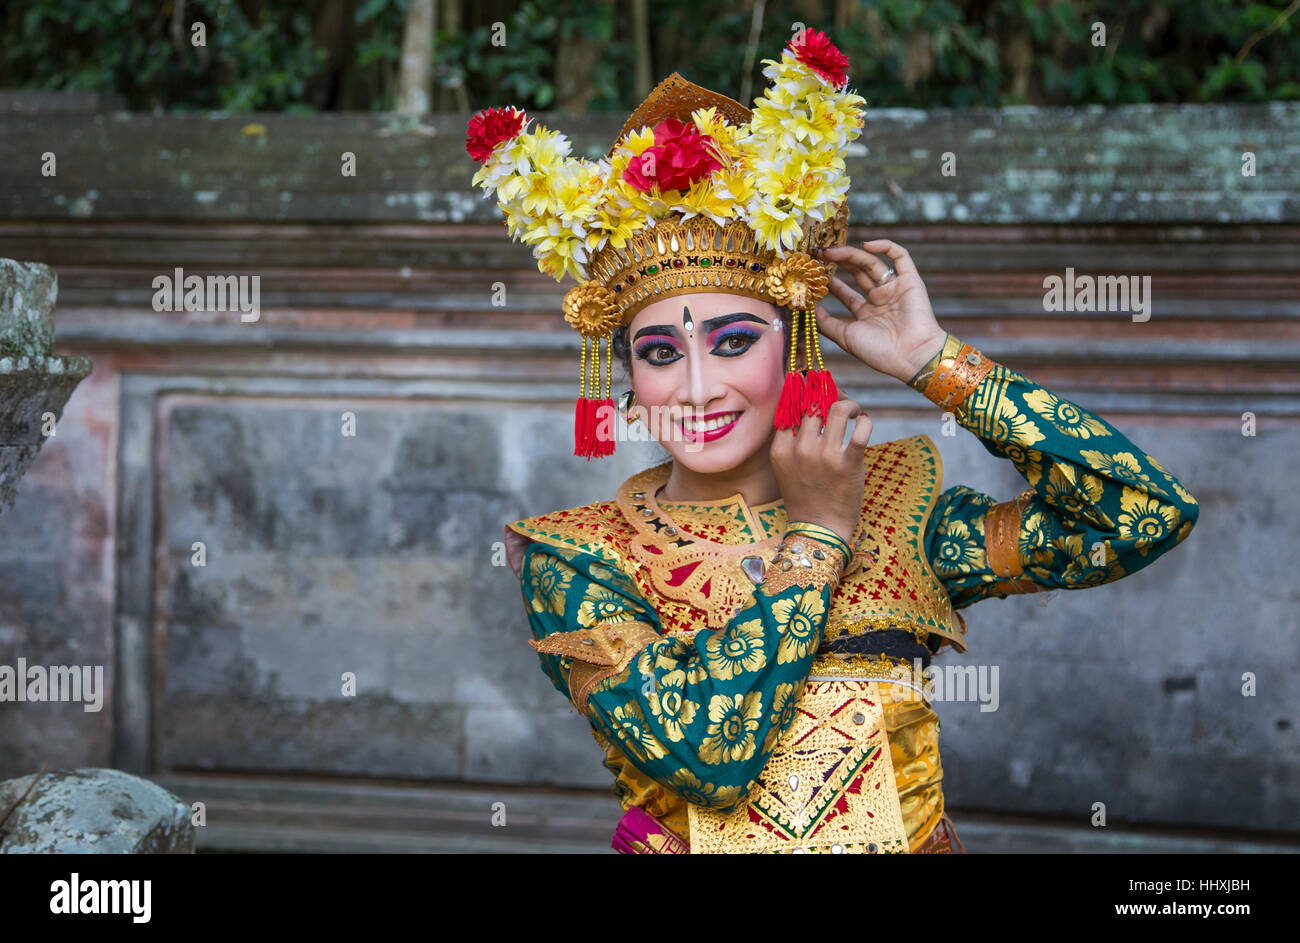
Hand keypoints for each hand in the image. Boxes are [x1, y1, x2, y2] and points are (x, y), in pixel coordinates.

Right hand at [770, 397, 871, 545]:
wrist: (819, 530)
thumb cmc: (805, 497)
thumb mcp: (786, 469)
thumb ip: (790, 442)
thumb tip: (807, 409)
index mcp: (781, 450)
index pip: (789, 408)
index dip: (803, 392)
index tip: (812, 385)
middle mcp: (801, 450)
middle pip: (813, 405)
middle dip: (828, 395)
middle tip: (838, 397)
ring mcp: (825, 457)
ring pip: (838, 409)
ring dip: (849, 404)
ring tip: (853, 410)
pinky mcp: (849, 464)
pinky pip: (861, 428)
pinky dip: (865, 420)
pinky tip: (863, 422)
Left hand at [813, 240, 947, 382]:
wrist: (910, 357)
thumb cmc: (878, 352)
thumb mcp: (845, 337)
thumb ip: (826, 322)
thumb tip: (806, 307)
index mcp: (866, 313)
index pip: (845, 292)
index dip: (830, 282)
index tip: (812, 274)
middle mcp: (880, 299)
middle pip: (857, 273)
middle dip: (838, 262)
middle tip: (818, 254)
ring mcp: (895, 288)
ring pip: (871, 263)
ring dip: (851, 254)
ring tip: (831, 251)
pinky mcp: (911, 280)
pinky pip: (900, 256)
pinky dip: (885, 246)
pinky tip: (866, 244)